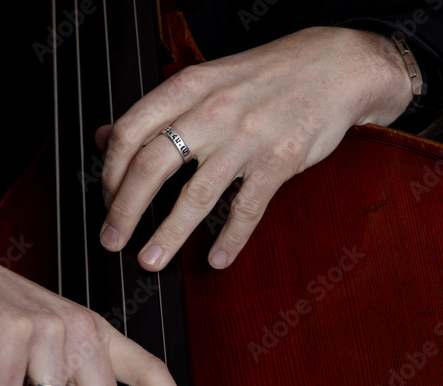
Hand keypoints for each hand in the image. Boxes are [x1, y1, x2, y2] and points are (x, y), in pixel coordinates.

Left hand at [96, 27, 411, 270]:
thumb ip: (156, 111)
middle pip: (152, 166)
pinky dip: (230, 239)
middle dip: (125, 211)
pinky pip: (247, 208)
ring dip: (168, 234)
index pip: (130, 132)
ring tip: (151, 261)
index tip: (106, 200)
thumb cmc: (268, 75)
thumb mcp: (206, 80)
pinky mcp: (280, 160)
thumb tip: (106, 137)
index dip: (110, 172)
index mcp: (188, 88)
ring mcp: (247, 137)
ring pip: (196, 194)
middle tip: (112, 241)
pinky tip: (216, 259)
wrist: (336, 66)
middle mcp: (212, 111)